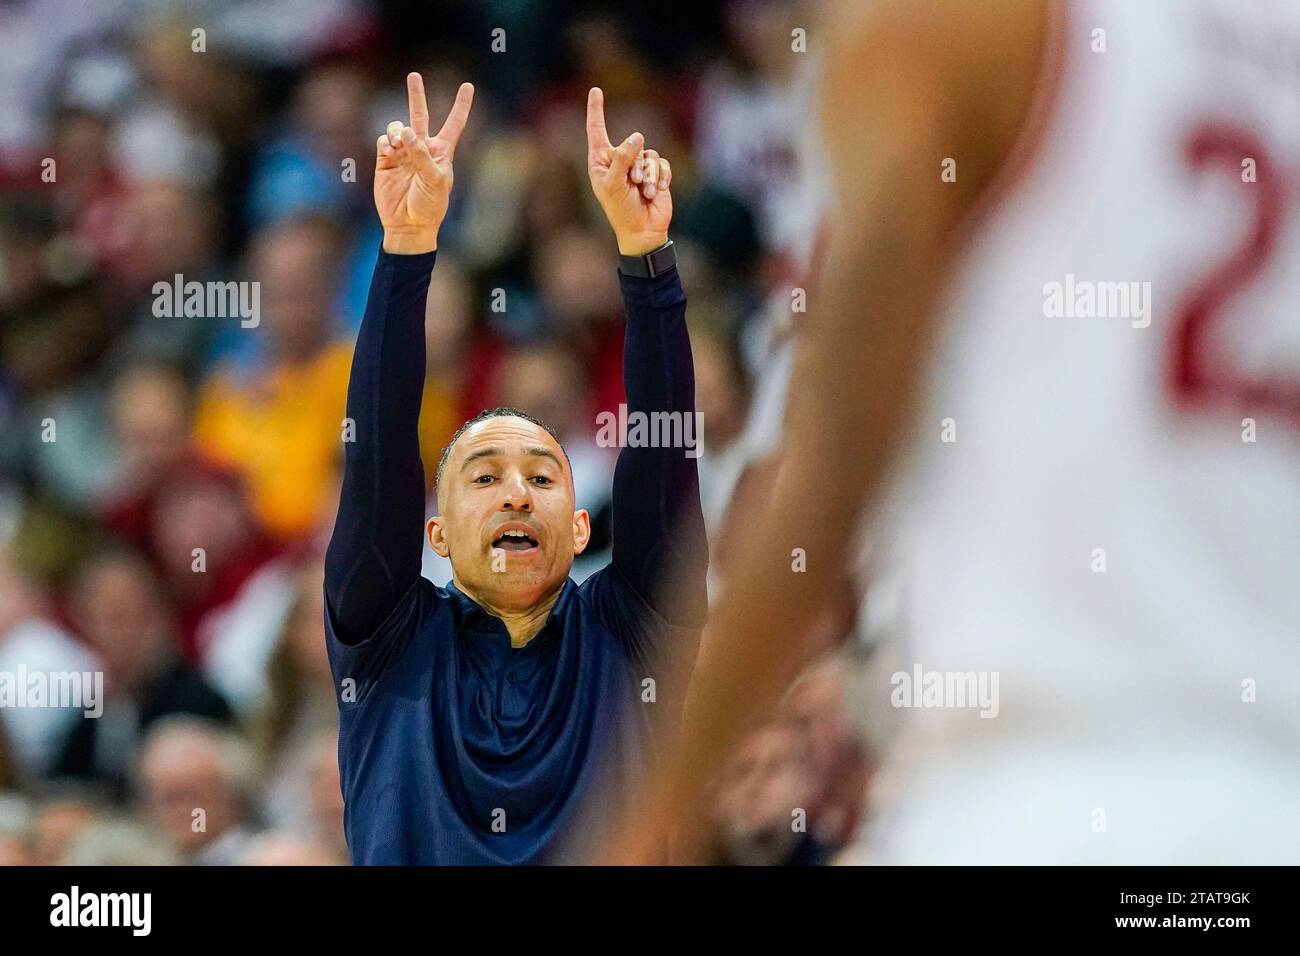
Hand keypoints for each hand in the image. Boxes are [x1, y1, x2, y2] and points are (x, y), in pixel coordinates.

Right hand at [375, 73, 473, 253]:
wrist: (408, 225)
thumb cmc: (429, 206)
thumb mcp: (434, 181)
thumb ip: (422, 155)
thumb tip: (407, 131)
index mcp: (442, 152)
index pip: (454, 123)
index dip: (461, 105)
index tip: (468, 86)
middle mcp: (422, 149)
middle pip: (420, 115)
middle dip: (416, 95)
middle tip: (414, 76)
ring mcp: (403, 153)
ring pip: (397, 127)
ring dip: (397, 130)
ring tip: (398, 143)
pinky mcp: (385, 161)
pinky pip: (383, 140)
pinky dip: (386, 141)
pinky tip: (390, 150)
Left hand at [586, 87, 672, 256]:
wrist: (643, 231)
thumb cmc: (621, 210)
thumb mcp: (613, 184)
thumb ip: (622, 157)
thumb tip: (638, 136)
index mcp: (601, 162)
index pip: (597, 130)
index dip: (596, 110)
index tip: (596, 90)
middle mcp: (619, 160)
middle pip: (631, 143)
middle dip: (634, 165)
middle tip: (631, 185)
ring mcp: (638, 166)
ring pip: (648, 153)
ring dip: (647, 175)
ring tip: (643, 192)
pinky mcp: (656, 172)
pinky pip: (661, 163)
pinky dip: (660, 178)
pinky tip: (655, 193)